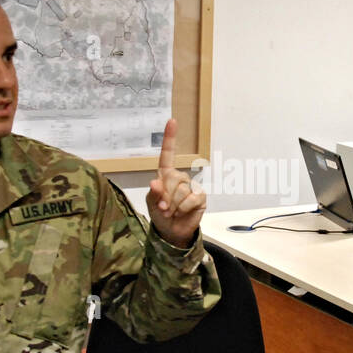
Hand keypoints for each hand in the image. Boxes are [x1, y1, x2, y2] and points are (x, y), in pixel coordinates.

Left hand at [146, 118, 204, 248]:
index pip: (167, 154)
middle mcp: (179, 178)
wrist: (172, 232)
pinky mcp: (200, 196)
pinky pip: (191, 199)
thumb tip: (155, 183)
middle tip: (164, 208)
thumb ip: (154, 193)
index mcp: (165, 175)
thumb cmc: (160, 214)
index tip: (172, 121)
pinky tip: (182, 212)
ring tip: (172, 212)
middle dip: (165, 197)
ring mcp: (191, 186)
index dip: (170, 138)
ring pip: (181, 191)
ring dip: (173, 205)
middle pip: (172, 179)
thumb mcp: (152, 204)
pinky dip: (183, 208)